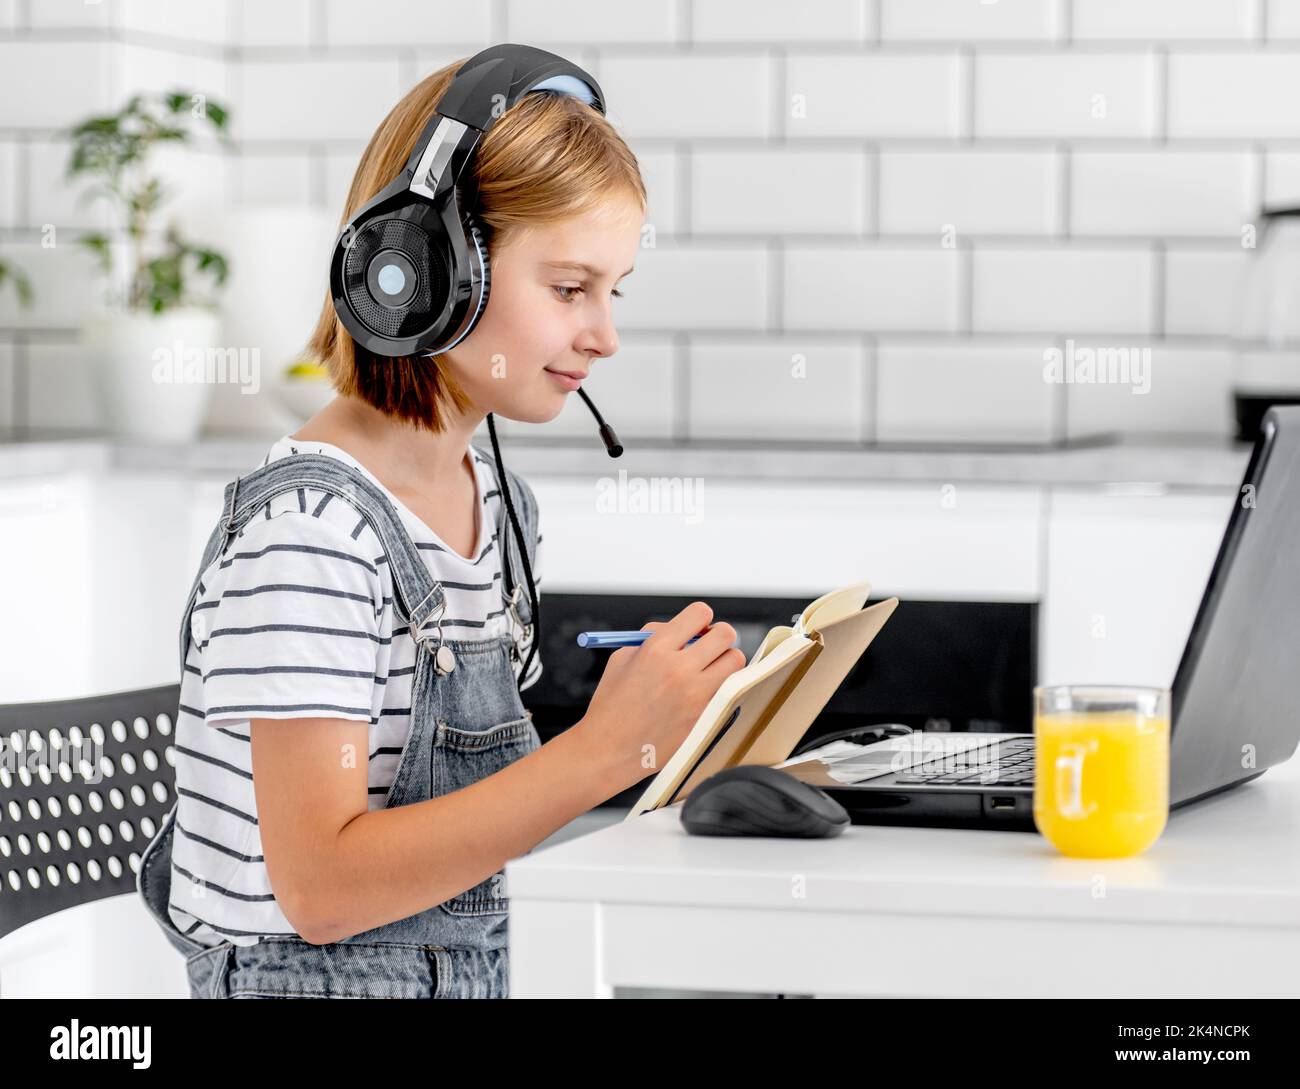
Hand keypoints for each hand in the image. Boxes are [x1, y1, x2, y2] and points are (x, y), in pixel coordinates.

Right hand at [577, 601, 746, 791]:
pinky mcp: (704, 718)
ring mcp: (696, 696)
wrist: (607, 751)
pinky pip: (727, 691)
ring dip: (724, 662)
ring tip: (707, 671)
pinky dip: (719, 689)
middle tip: (710, 646)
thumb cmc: (611, 705)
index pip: (700, 614)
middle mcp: (680, 669)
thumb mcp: (622, 659)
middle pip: (726, 635)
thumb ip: (654, 638)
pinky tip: (700, 696)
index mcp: (656, 649)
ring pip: (735, 662)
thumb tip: (683, 629)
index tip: (698, 628)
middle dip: (719, 637)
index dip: (701, 619)